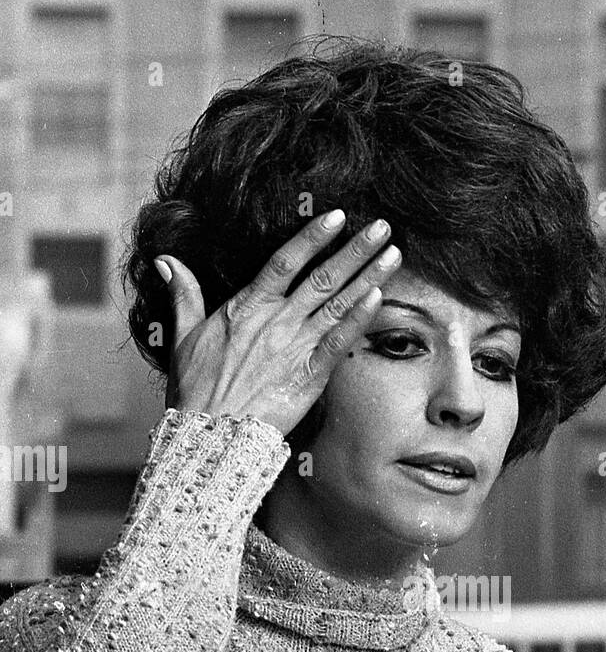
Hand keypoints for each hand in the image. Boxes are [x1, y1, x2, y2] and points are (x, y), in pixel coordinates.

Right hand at [153, 212, 401, 436]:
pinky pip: (339, 341)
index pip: (284, 261)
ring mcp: (295, 346)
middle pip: (322, 276)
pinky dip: (359, 318)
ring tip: (392, 253)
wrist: (209, 435)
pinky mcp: (309, 374)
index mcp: (246, 307)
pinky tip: (378, 297)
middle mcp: (275, 320)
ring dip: (368, 277)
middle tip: (381, 226)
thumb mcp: (182, 337)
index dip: (312, 236)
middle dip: (355, 249)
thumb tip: (167, 260)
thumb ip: (183, 295)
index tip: (337, 216)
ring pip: (337, 303)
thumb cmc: (196, 392)